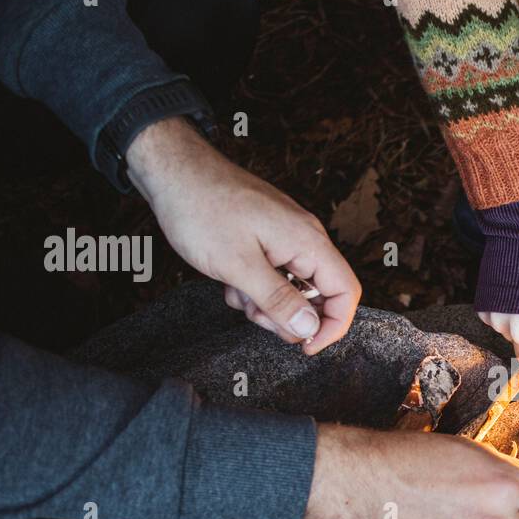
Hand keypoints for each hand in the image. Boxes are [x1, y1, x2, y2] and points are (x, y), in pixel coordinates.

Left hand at [127, 117, 360, 353]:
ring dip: (265, 303)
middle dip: (289, 316)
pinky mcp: (266, 239)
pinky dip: (252, 286)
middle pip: (320, 295)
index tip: (306, 347)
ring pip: (292, 289)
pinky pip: (272, 275)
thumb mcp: (239, 265)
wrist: (172, 171)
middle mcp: (303, 239)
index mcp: (307, 242)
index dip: (333, 326)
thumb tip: (310, 329)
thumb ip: (278, 300)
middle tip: (256, 316)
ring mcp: (284, 238)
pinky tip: (228, 277)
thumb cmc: (202, 208)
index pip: (346, 292)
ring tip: (235, 291)